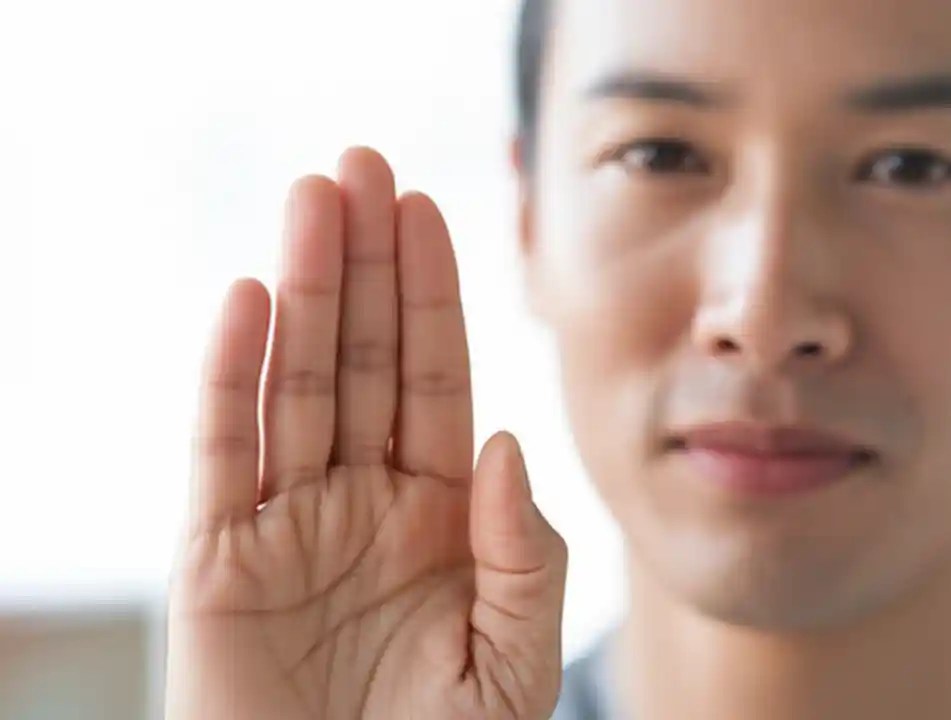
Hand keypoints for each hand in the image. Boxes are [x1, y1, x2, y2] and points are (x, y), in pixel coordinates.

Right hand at [165, 147, 567, 719]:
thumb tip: (507, 443)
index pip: (436, 380)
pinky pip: (223, 454)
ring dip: (301, 289)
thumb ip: (527, 553)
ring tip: (311, 197)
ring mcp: (290, 522)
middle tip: (361, 162)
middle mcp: (364, 499)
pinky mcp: (218, 562)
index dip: (430, 295)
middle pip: (362, 357)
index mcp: (442, 513)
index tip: (428, 209)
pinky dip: (228, 378)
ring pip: (294, 383)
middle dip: (364, 261)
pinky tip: (245, 302)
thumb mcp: (516, 660)